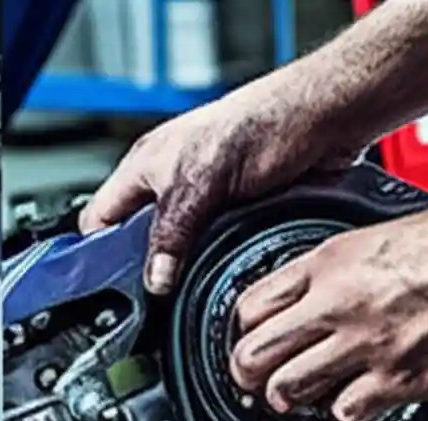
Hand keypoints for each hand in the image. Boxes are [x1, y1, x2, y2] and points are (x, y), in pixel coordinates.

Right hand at [79, 83, 364, 294]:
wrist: (329, 119)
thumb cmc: (264, 121)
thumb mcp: (201, 181)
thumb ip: (171, 231)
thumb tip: (154, 279)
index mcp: (144, 168)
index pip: (100, 220)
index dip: (98, 252)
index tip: (106, 286)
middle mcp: (170, 186)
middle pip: (140, 242)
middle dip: (149, 267)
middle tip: (157, 293)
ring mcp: (204, 203)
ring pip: (181, 252)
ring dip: (190, 268)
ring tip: (194, 284)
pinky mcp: (238, 217)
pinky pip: (218, 252)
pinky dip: (222, 263)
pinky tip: (227, 271)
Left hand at [228, 198, 427, 420]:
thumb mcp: (375, 238)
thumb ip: (330, 269)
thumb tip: (297, 294)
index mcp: (328, 264)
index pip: (249, 306)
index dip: (242, 327)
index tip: (247, 336)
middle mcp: (340, 305)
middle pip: (254, 353)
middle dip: (245, 370)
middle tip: (251, 376)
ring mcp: (369, 345)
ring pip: (288, 388)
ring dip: (284, 396)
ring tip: (290, 394)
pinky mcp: (403, 379)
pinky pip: (344, 411)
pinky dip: (341, 411)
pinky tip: (347, 399)